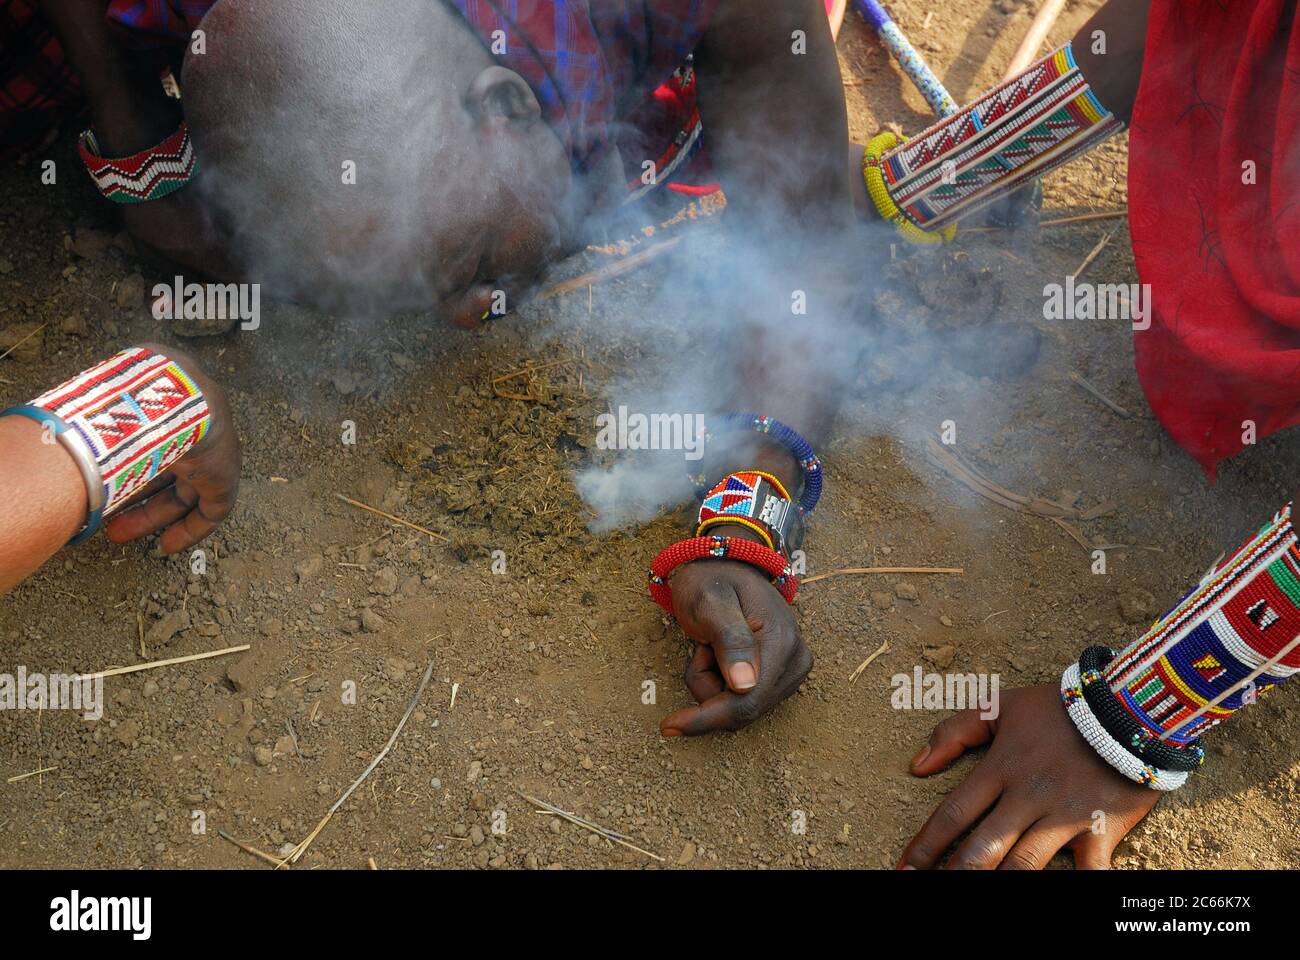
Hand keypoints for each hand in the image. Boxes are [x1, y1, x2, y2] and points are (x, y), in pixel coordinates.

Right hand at [104, 344, 239, 553]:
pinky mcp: (225, 478)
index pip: (148, 450)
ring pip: (184, 494)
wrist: (169, 399)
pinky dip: (190, 529)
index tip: (101, 491)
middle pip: (164, 475)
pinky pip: (212, 511)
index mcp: (164, 417)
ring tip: (118, 535)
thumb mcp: (104, 410)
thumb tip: (52, 439)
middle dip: (133, 501)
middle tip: (104, 519)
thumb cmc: (128, 402)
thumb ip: (89, 426)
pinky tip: (166, 546)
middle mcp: (189, 435)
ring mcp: (210, 454)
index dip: (124, 473)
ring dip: (152, 518)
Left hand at [659, 556, 810, 736]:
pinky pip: (744, 700)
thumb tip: (745, 686)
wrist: (728, 566)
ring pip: (741, 708)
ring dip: (714, 684)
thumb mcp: (709, 601)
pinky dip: (722, 684)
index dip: (706, 719)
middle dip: (709, 688)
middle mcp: (795, 661)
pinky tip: (720, 656)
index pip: (746, 702)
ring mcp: (792, 670)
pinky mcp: (784, 676)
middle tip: (700, 648)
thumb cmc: (713, 580)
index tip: (669, 726)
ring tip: (710, 646)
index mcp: (780, 642)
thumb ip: (728, 639)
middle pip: (743, 710)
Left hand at [900, 683, 1159, 868]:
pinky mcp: (1100, 829)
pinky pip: (1089, 870)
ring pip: (1024, 864)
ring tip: (976, 898)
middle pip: (983, 847)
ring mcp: (1064, 816)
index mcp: (1000, 768)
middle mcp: (1028, 796)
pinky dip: (1077, 885)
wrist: (1127, 706)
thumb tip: (916, 765)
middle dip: (956, 872)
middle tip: (930, 888)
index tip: (905, 866)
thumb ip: (954, 731)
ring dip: (999, 884)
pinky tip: (1060, 894)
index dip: (926, 844)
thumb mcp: (999, 706)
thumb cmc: (1058, 708)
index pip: (953, 814)